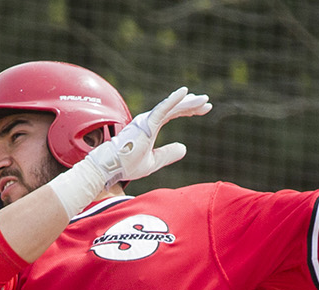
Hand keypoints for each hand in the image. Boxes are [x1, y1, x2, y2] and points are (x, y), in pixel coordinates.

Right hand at [85, 86, 212, 186]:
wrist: (111, 168)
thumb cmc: (126, 165)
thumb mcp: (153, 161)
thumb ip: (168, 154)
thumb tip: (184, 148)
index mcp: (150, 126)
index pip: (172, 113)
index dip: (188, 110)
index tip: (204, 109)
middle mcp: (149, 120)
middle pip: (175, 108)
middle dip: (192, 105)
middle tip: (207, 102)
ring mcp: (147, 120)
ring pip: (172, 107)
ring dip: (188, 103)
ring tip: (204, 100)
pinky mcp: (146, 123)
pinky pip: (162, 109)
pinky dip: (173, 100)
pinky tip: (185, 92)